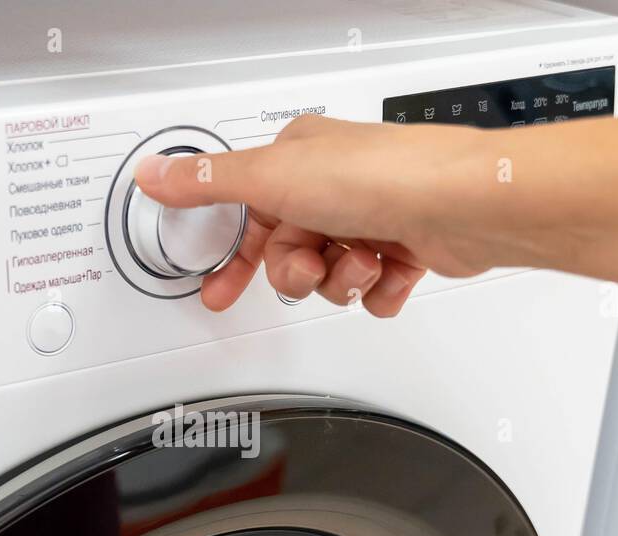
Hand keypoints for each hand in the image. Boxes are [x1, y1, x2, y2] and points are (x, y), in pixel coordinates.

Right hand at [133, 114, 498, 315]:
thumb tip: (154, 176)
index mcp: (298, 160)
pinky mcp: (404, 249)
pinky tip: (389, 273)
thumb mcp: (271, 177)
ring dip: (342, 279)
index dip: (233, 257)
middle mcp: (335, 186)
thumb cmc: (381, 176)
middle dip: (298, 271)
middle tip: (310, 265)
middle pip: (287, 255)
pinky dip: (378, 292)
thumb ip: (208, 184)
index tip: (219, 289)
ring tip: (363, 261)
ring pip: (329, 277)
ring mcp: (371, 218)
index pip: (248, 215)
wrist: (463, 205)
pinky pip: (372, 294)